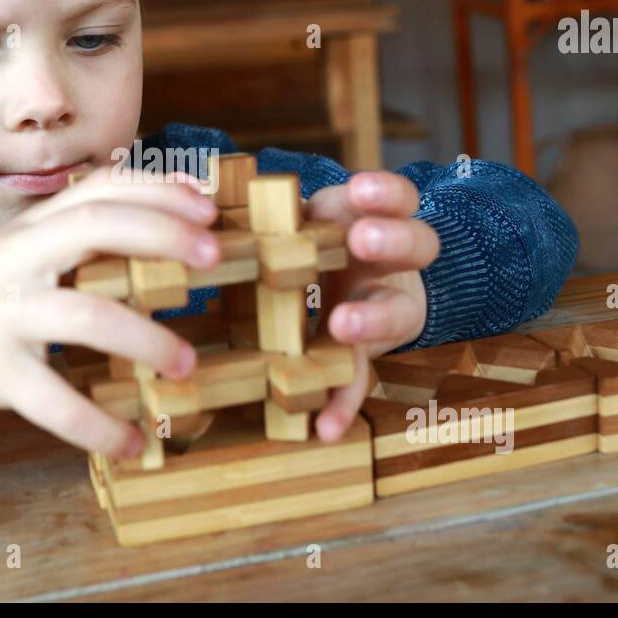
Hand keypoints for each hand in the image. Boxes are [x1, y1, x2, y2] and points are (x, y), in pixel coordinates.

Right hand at [0, 166, 220, 458]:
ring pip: (84, 314)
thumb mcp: (8, 255)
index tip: (207, 202)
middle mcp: (16, 259)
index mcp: (27, 230)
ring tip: (187, 364)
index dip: (158, 189)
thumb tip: (142, 233)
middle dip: (164, 234)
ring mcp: (0, 313)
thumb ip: (62, 240)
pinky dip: (97, 426)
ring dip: (146, 338)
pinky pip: (52, 400)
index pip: (99, 188)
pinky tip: (131, 444)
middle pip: (97, 225)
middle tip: (217, 256)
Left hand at [304, 170, 438, 440]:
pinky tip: (326, 428)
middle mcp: (391, 264)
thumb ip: (280, 214)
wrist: (357, 283)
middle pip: (417, 245)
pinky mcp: (370, 353)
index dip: (383, 193)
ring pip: (399, 310)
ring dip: (372, 318)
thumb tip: (200, 198)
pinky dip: (344, 402)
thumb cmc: (321, 240)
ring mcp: (385, 308)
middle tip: (361, 240)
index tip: (359, 188)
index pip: (395, 198)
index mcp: (373, 219)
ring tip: (343, 324)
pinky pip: (362, 377)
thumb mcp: (313, 216)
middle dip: (392, 241)